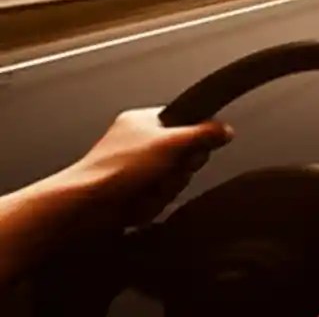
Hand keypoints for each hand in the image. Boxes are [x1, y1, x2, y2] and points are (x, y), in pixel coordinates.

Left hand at [68, 107, 232, 226]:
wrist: (84, 206)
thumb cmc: (114, 168)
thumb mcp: (170, 143)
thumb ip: (203, 134)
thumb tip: (226, 130)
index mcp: (144, 121)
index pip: (188, 124)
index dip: (195, 141)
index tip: (190, 151)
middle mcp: (140, 143)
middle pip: (185, 157)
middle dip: (177, 172)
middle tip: (161, 172)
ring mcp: (136, 169)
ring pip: (173, 180)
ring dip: (164, 190)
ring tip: (144, 190)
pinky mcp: (132, 193)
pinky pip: (160, 198)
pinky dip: (151, 203)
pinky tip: (136, 202)